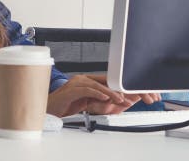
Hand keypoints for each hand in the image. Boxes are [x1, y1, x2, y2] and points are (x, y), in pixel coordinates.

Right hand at [46, 74, 161, 116]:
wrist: (48, 109)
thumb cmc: (67, 106)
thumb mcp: (90, 104)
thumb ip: (105, 102)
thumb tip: (124, 102)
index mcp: (91, 81)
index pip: (112, 82)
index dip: (126, 87)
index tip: (140, 93)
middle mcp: (85, 79)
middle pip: (109, 81)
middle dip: (124, 88)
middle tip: (137, 94)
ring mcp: (78, 82)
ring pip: (99, 85)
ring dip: (112, 93)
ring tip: (122, 99)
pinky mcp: (71, 89)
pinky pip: (87, 89)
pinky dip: (97, 93)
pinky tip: (105, 98)